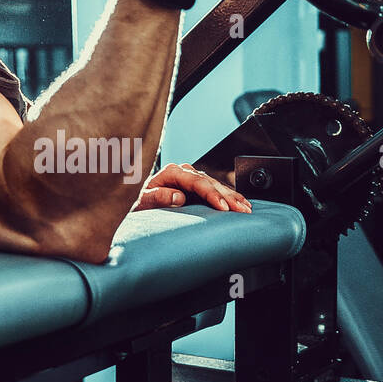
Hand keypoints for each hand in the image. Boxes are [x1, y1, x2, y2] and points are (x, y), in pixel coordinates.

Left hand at [133, 163, 251, 212]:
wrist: (136, 204)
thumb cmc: (139, 204)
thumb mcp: (143, 202)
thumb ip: (158, 197)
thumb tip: (178, 196)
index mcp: (171, 172)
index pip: (197, 182)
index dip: (212, 194)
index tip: (223, 207)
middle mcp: (183, 172)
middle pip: (210, 182)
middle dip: (228, 196)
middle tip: (242, 209)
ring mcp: (191, 177)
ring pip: (216, 184)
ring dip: (232, 196)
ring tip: (245, 207)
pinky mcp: (196, 185)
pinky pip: (215, 189)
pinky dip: (228, 196)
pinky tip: (239, 202)